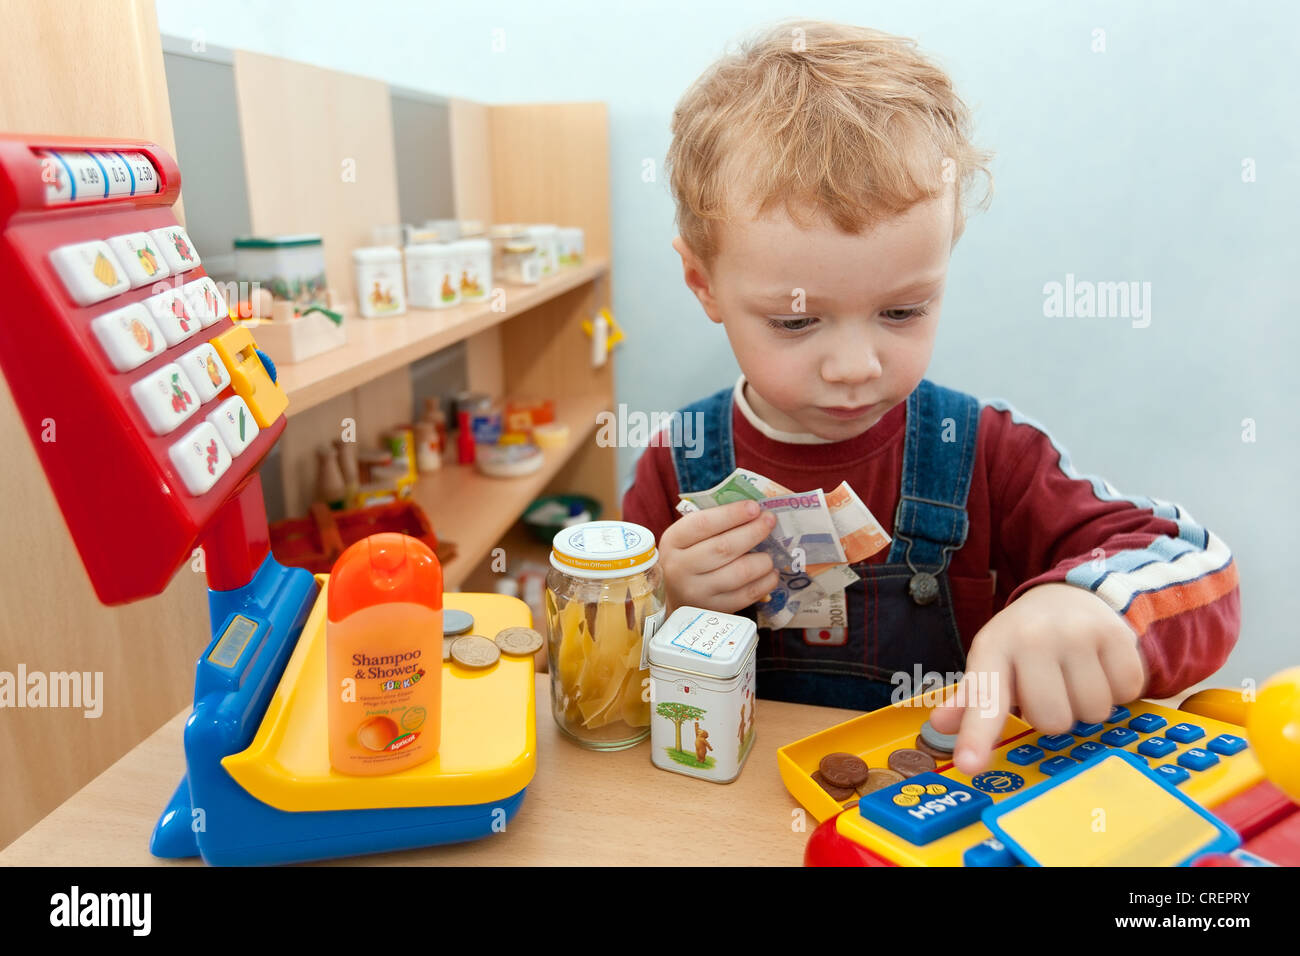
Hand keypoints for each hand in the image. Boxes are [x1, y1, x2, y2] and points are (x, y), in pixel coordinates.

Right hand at [658, 499, 778, 614]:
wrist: (674, 597)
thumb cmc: (688, 557)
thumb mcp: (687, 537)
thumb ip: (713, 523)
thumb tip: (754, 511)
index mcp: (673, 541)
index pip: (703, 524)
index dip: (732, 514)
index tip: (754, 507)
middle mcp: (680, 568)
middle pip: (724, 547)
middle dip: (753, 531)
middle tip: (770, 521)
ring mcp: (696, 592)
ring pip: (739, 572)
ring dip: (762, 560)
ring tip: (770, 554)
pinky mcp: (714, 610)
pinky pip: (747, 595)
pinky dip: (765, 582)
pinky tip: (770, 573)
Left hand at [928, 582, 1147, 775]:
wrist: (1069, 596)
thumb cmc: (1025, 642)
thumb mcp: (994, 662)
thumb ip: (972, 698)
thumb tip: (940, 724)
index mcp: (993, 648)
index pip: (985, 700)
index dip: (977, 736)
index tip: (969, 765)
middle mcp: (1032, 637)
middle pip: (1052, 721)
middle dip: (1055, 716)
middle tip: (1051, 690)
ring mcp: (1076, 633)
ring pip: (1092, 711)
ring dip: (1087, 705)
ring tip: (1075, 677)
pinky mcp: (1116, 634)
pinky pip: (1127, 692)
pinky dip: (1118, 690)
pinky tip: (1101, 667)